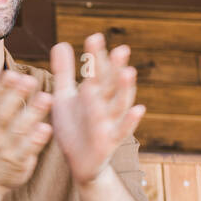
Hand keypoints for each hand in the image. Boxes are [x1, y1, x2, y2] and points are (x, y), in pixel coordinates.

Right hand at [0, 49, 52, 193]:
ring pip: (18, 129)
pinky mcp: (18, 162)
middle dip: (15, 96)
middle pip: (3, 111)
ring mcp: (6, 146)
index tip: (13, 73)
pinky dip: (36, 140)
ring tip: (47, 98)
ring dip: (32, 114)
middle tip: (30, 80)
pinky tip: (47, 129)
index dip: (3, 86)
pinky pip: (27, 150)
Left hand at [49, 33, 144, 185]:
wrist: (79, 163)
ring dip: (125, 89)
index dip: (96, 56)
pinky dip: (130, 121)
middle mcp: (105, 105)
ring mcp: (109, 123)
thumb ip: (64, 72)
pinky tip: (140, 109)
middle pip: (111, 84)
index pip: (96, 71)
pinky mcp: (109, 142)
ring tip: (129, 72)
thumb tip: (61, 43)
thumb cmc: (74, 128)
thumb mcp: (64, 97)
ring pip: (119, 104)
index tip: (95, 37)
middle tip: (121, 49)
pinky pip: (122, 131)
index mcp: (94, 93)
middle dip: (115, 68)